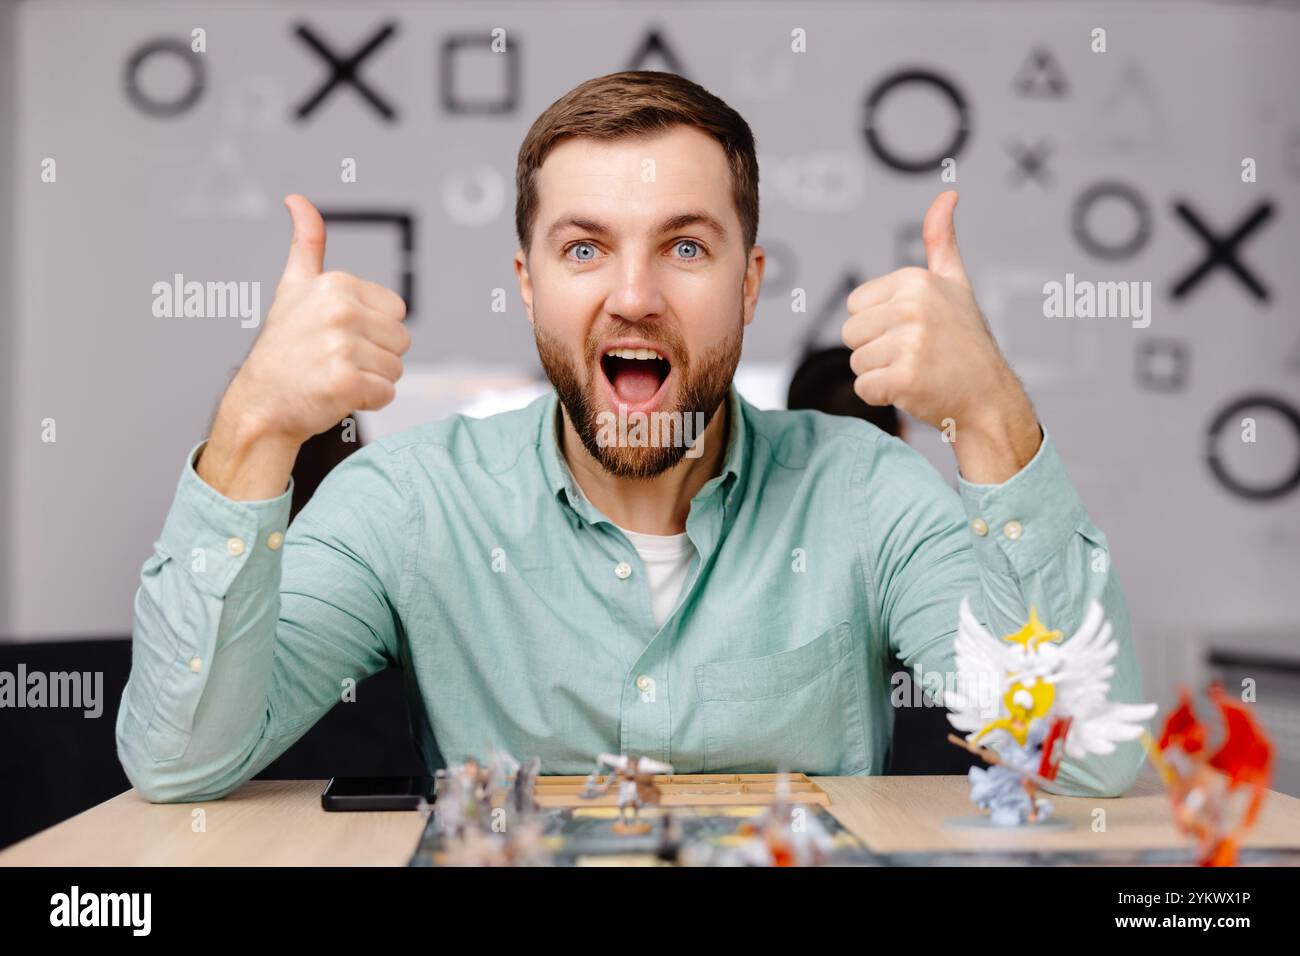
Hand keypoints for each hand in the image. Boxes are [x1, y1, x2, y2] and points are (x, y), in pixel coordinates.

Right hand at [198, 195, 409, 498]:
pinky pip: (387, 393)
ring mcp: (342, 346)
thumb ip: (306, 244)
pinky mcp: (346, 382)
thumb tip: (297, 200)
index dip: (373, 330)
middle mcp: (340, 310)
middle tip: (335, 360)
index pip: (397, 312)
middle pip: (401, 340)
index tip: (337, 336)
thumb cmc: (283, 348)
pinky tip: (337, 394)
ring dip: (371, 379)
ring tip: (334, 376)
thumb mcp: (293, 287)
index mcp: (336, 283)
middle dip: (375, 355)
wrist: (260, 403)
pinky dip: (368, 400)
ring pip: (396, 368)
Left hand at [841, 191, 1039, 480]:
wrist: (989, 397)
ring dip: (880, 374)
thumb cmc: (966, 342)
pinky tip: (913, 390)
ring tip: (917, 371)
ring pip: (856, 362)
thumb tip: (948, 194)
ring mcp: (909, 343)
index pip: (855, 306)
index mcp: (915, 280)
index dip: (877, 325)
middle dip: (875, 350)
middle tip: (915, 355)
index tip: (913, 330)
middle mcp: (912, 306)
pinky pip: (864, 389)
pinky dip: (882, 396)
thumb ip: (941, 241)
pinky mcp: (904, 378)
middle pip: (850, 334)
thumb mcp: (956, 284)